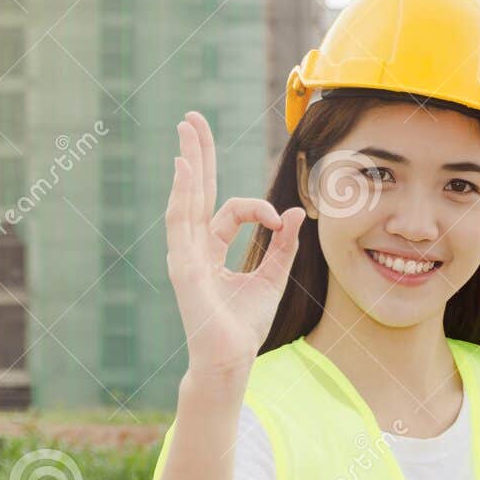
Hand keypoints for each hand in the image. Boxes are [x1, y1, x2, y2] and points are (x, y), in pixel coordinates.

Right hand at [164, 110, 305, 377]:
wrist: (230, 361)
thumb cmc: (244, 327)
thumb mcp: (272, 279)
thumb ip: (284, 246)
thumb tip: (297, 212)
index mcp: (211, 250)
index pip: (230, 210)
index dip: (259, 209)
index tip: (281, 221)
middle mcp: (193, 248)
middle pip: (194, 191)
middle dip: (195, 155)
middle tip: (190, 119)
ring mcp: (185, 256)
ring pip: (185, 200)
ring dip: (187, 163)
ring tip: (186, 131)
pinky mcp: (183, 267)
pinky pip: (182, 223)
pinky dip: (182, 194)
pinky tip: (184, 168)